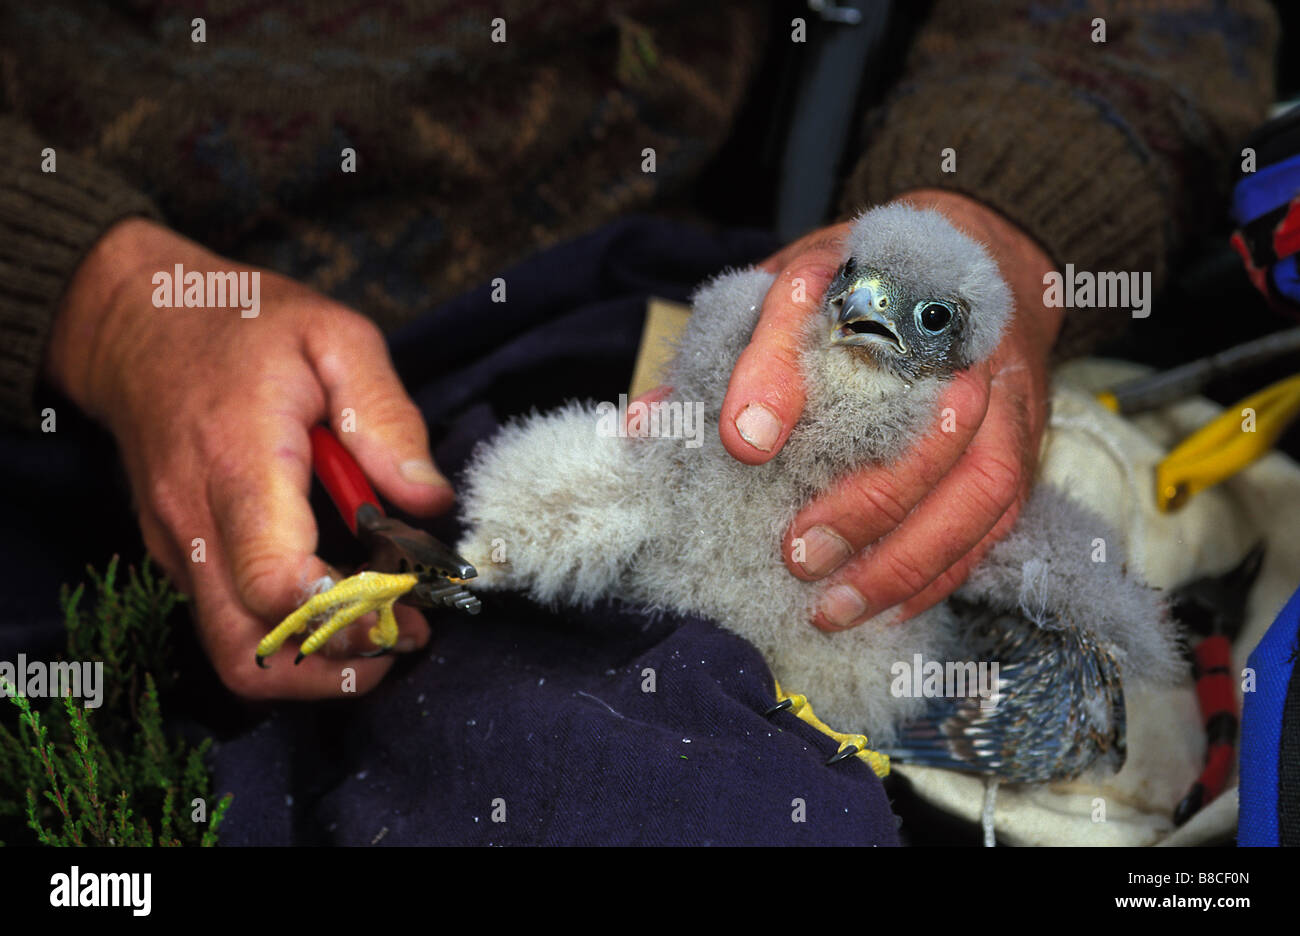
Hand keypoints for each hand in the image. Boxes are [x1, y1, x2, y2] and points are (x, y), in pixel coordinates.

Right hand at [45, 218, 452, 698]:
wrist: (136, 323)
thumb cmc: (242, 324)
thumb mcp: (334, 336)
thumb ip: (387, 416)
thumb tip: (429, 500)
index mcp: (239, 464)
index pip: (273, 580)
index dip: (341, 613)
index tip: (402, 605)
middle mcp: (197, 523)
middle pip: (249, 650)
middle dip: (335, 667)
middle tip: (404, 637)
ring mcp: (181, 549)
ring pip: (236, 653)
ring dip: (315, 664)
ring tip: (384, 630)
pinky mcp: (183, 558)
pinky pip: (230, 624)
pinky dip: (291, 636)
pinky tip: (344, 601)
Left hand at [719, 190, 1063, 629]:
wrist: (977, 259)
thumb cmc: (864, 288)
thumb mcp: (788, 295)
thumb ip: (723, 357)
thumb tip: (647, 428)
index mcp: (872, 274)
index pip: (820, 306)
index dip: (774, 372)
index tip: (738, 440)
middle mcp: (950, 332)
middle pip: (927, 420)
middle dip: (864, 501)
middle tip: (795, 555)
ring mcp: (999, 391)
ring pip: (977, 484)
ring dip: (906, 558)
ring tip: (833, 606)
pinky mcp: (1021, 442)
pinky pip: (996, 518)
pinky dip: (942, 570)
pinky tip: (887, 608)